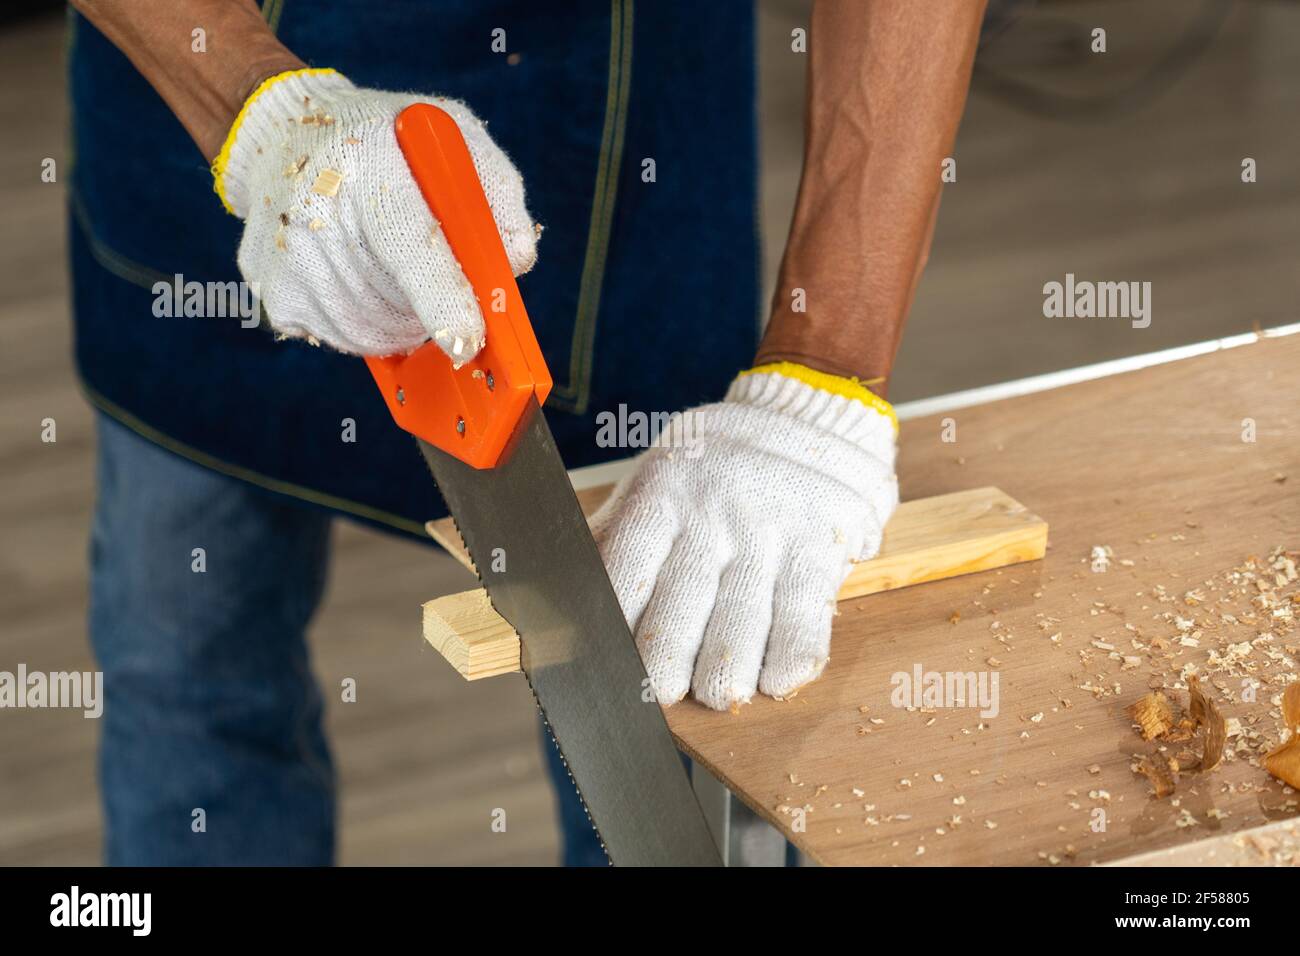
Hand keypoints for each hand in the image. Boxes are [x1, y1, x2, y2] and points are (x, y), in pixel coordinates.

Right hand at [214, 68, 537, 357]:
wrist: (285, 137)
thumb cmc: (387, 143)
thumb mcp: (452, 137)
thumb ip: (496, 190)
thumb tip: (516, 260)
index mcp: (367, 161)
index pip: (408, 242)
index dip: (441, 296)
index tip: (467, 340)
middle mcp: (316, 210)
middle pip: (396, 300)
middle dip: (434, 308)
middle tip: (442, 280)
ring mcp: (288, 257)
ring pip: (372, 331)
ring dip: (404, 321)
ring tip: (398, 272)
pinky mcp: (274, 293)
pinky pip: (344, 340)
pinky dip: (370, 325)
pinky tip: (364, 280)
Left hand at [591, 364, 898, 710]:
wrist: (805, 418)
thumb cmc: (712, 466)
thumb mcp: (657, 478)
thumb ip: (616, 534)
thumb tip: (554, 595)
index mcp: (662, 493)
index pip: (628, 565)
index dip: (614, 620)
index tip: (603, 663)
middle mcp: (713, 513)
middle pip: (683, 602)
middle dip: (667, 659)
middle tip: (660, 693)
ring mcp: (769, 534)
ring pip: (743, 618)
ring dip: (728, 671)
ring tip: (719, 696)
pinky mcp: (818, 551)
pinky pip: (804, 617)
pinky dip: (790, 658)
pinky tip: (776, 682)